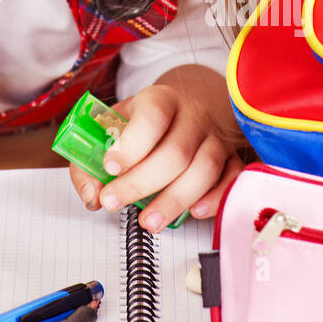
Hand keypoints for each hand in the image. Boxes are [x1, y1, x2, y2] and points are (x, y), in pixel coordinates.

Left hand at [68, 83, 244, 230]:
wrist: (188, 105)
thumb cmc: (145, 123)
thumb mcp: (113, 127)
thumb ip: (91, 161)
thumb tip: (92, 196)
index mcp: (160, 99)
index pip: (152, 115)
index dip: (132, 144)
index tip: (109, 166)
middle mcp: (192, 116)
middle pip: (175, 152)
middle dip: (141, 183)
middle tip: (114, 202)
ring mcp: (215, 137)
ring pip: (205, 169)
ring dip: (175, 200)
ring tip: (148, 222)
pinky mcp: (231, 158)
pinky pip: (231, 180)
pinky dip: (215, 198)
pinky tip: (194, 212)